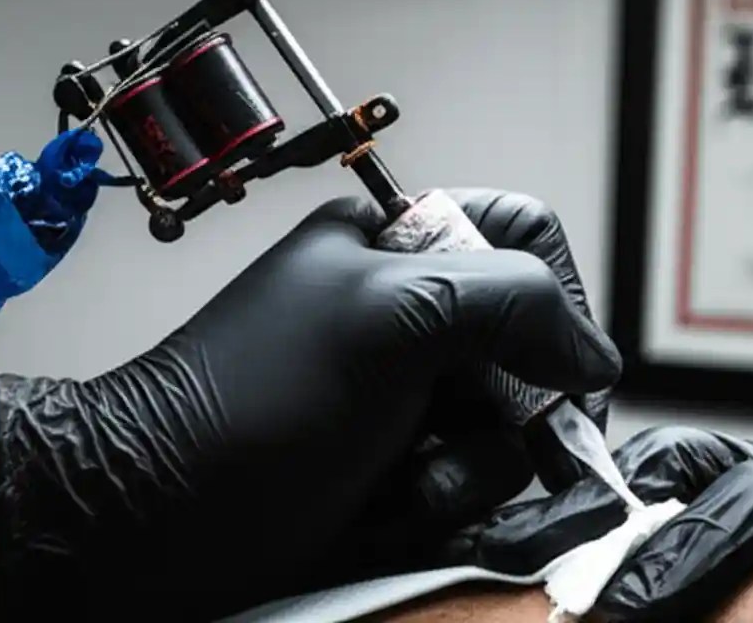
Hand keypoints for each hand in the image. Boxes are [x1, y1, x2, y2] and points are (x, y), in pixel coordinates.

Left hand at [0, 195, 621, 619]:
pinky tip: (393, 507)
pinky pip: (475, 482)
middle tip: (526, 445)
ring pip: (513, 424)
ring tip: (414, 483)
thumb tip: (597, 356)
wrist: (155, 517)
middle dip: (529, 404)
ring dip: (479, 467)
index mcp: (400, 245)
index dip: (562, 292)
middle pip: (534, 343)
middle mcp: (414, 315)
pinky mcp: (402, 465)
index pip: (525, 235)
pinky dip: (447, 502)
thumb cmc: (254, 401)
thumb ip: (514, 303)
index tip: (569, 362)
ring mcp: (410, 394)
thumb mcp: (391, 319)